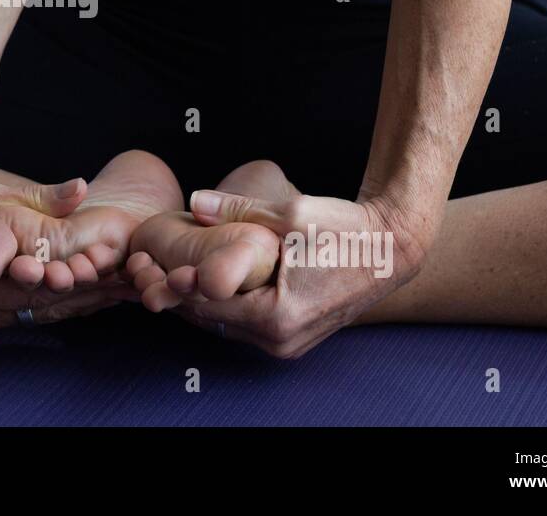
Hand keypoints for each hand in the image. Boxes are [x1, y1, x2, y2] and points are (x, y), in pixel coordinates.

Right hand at [0, 165, 121, 334]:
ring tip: (124, 284)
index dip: (75, 279)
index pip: (33, 289)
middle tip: (129, 278)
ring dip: (82, 298)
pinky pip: (32, 310)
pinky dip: (64, 299)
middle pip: (42, 306)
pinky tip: (100, 289)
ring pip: (42, 312)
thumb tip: (79, 189)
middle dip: (87, 290)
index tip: (110, 267)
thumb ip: (37, 197)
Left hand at [161, 164, 431, 357]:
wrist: (392, 246)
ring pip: (227, 323)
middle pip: (212, 318)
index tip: (153, 260)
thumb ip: (238, 209)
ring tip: (176, 267)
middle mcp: (281, 341)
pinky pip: (245, 322)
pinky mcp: (294, 336)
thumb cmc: (347, 229)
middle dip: (185, 290)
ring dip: (203, 297)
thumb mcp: (290, 214)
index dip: (177, 280)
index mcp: (277, 318)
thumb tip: (194, 202)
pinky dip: (226, 301)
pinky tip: (209, 275)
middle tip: (155, 263)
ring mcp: (288, 344)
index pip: (207, 302)